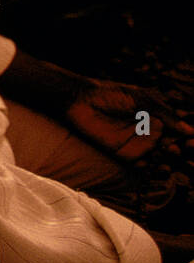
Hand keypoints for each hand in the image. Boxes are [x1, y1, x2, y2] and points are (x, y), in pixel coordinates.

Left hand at [64, 80, 190, 160]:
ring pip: (161, 158)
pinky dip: (151, 168)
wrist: (80, 100)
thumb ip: (165, 114)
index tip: (192, 140)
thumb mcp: (142, 100)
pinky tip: (157, 165)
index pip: (179, 130)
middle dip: (183, 150)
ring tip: (171, 152)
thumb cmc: (111, 94)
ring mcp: (138, 144)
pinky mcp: (124, 154)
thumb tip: (189, 130)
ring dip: (170, 160)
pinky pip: (142, 165)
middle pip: (174, 146)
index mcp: (157, 116)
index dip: (188, 137)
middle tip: (183, 149)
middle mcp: (151, 132)